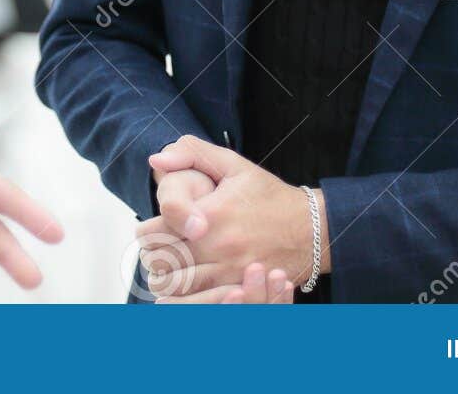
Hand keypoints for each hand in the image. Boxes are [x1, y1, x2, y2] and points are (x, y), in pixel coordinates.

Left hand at [138, 135, 326, 299]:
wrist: (312, 229)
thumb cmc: (268, 195)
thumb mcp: (233, 165)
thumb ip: (191, 154)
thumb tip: (155, 160)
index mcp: (210, 215)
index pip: (155, 232)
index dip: (145, 232)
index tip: (149, 230)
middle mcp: (218, 247)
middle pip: (161, 263)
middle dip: (152, 256)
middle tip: (157, 250)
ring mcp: (229, 273)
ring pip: (176, 288)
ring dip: (165, 279)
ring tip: (168, 269)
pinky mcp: (241, 291)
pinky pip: (200, 304)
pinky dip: (185, 299)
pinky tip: (184, 289)